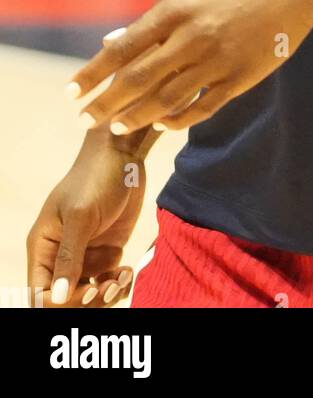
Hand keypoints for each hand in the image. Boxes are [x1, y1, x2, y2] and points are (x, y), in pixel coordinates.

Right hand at [27, 135, 146, 307]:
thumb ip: (69, 257)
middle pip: (64, 299)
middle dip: (88, 301)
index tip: (90, 290)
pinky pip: (106, 282)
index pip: (41, 293)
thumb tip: (56, 298)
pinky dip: (117, 285)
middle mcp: (60, 255)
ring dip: (105, 296)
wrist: (124, 153)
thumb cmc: (96, 176)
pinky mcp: (106, 250)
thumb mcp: (81, 215)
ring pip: (87, 295)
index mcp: (43, 247)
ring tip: (122, 279)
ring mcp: (84, 254)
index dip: (64, 301)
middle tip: (111, 288)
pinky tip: (128, 272)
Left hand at [68, 0, 312, 135]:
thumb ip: (156, 20)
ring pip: (166, 98)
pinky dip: (178, 119)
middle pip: (138, 78)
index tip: (72, 91)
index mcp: (178, 9)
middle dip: (106, 102)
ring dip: (136, 116)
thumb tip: (114, 42)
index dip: (95, 72)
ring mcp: (217, 59)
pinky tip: (162, 124)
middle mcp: (193, 35)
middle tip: (85, 118)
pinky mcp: (240, 77)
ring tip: (117, 127)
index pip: (124, 48)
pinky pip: (201, 106)